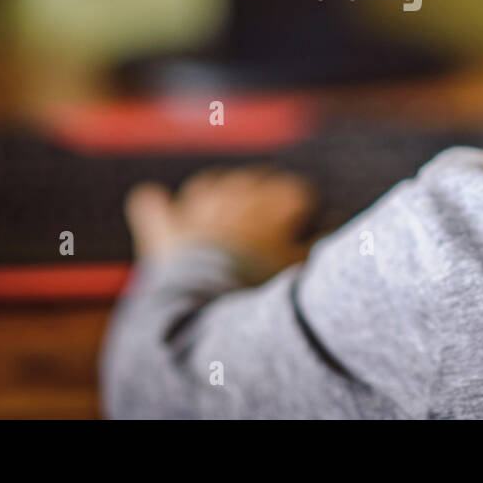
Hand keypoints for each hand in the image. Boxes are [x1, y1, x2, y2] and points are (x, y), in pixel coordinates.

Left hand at [125, 166, 314, 274]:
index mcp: (272, 202)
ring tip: (230, 211)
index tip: (303, 226)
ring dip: (223, 194)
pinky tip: (152, 198)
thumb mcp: (298, 267)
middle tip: (271, 227)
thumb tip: (330, 234)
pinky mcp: (167, 227)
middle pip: (257, 182)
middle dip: (267, 198)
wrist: (212, 300)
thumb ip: (317, 246)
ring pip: (213, 184)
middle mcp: (236, 195)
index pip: (295, 193)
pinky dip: (154, 204)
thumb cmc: (262, 283)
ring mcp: (199, 208)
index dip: (300, 212)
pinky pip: (153, 204)